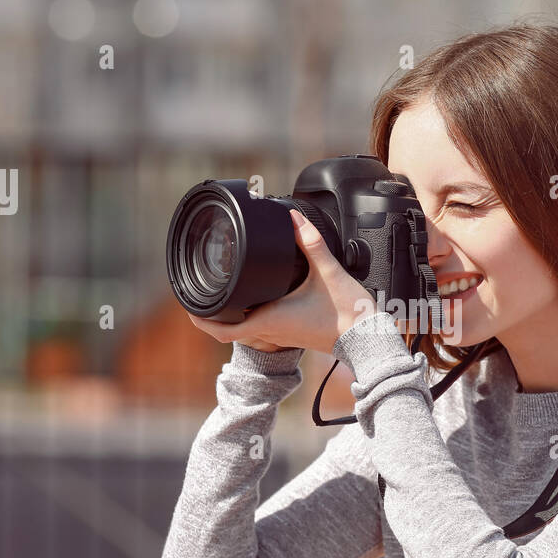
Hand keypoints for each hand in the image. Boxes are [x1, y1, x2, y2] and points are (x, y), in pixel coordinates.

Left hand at [184, 210, 376, 354]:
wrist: (369, 339)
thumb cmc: (350, 313)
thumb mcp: (328, 272)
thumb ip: (311, 242)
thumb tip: (294, 218)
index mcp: (271, 319)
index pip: (223, 330)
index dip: (201, 320)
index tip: (188, 306)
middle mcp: (272, 331)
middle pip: (229, 330)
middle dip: (211, 315)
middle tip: (197, 295)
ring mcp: (282, 335)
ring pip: (245, 331)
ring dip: (230, 317)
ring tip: (220, 296)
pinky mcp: (292, 334)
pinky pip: (261, 329)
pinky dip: (249, 317)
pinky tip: (254, 301)